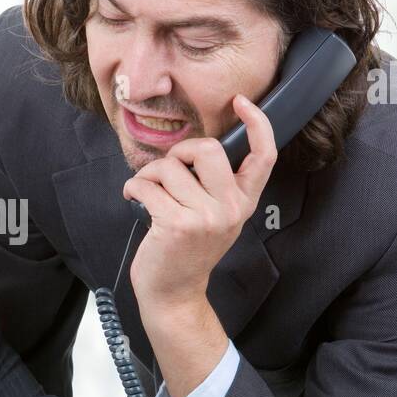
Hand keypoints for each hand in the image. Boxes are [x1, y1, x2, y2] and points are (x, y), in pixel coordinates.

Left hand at [122, 93, 276, 309]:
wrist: (174, 293)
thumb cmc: (188, 250)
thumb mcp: (217, 218)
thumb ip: (218, 186)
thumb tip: (197, 148)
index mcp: (244, 202)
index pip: (264, 156)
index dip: (257, 123)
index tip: (240, 102)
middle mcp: (230, 208)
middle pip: (208, 149)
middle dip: (179, 152)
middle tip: (168, 172)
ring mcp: (204, 217)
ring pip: (169, 167)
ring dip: (148, 175)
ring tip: (146, 192)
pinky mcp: (175, 224)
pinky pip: (146, 185)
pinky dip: (133, 187)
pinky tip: (133, 199)